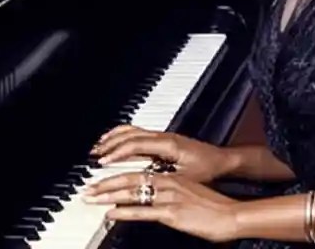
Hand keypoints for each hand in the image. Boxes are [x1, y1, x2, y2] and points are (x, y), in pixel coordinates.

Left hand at [83, 170, 239, 242]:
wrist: (231, 215)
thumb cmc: (214, 207)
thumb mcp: (189, 194)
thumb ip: (170, 193)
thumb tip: (152, 198)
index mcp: (172, 177)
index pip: (138, 172)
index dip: (117, 175)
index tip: (101, 179)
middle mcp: (169, 183)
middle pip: (131, 178)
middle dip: (105, 184)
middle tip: (87, 189)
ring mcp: (170, 197)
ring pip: (133, 192)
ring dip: (109, 195)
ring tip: (92, 198)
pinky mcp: (172, 213)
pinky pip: (143, 211)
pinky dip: (124, 211)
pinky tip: (111, 214)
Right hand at [91, 125, 231, 183]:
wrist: (221, 161)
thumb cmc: (207, 169)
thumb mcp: (183, 179)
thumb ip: (161, 180)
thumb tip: (140, 183)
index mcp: (168, 144)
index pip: (136, 144)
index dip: (117, 153)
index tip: (103, 161)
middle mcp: (164, 136)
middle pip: (131, 135)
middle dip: (110, 144)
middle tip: (93, 155)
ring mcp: (163, 135)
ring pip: (133, 131)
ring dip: (114, 138)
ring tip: (98, 147)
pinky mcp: (163, 139)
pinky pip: (138, 133)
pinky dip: (123, 136)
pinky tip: (115, 143)